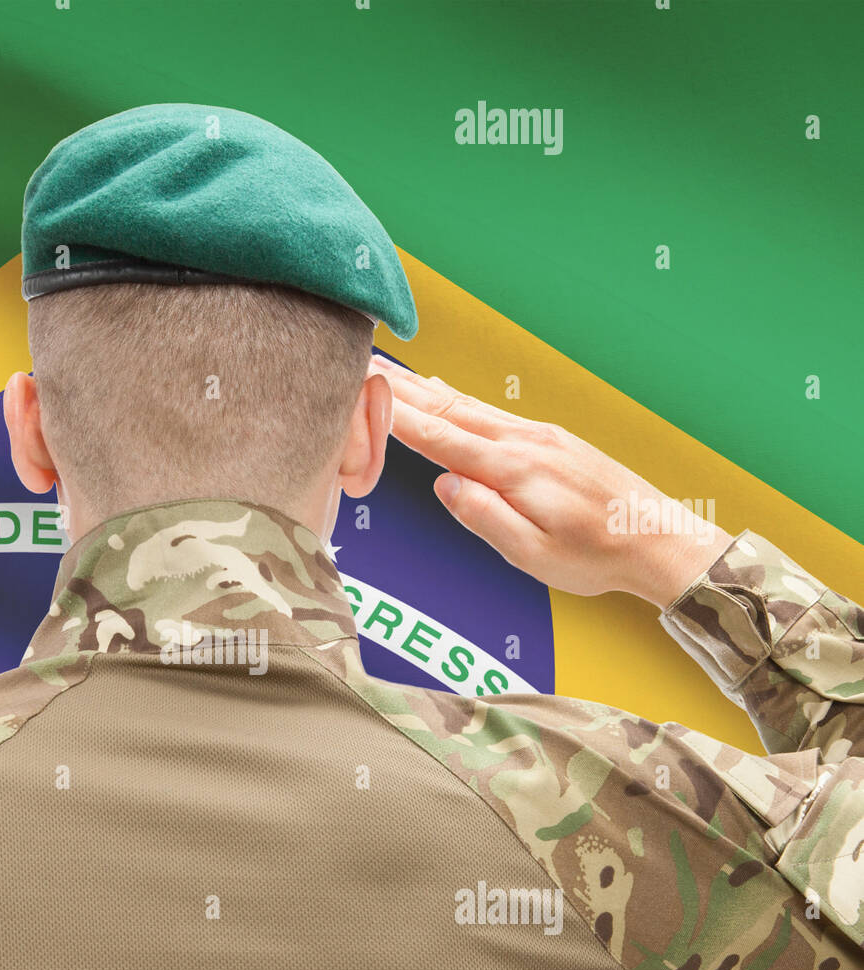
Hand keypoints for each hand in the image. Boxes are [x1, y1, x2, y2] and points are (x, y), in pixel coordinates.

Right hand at [369, 356, 734, 609]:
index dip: (396, 417)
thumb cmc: (595, 556)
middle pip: (448, 409)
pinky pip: (490, 411)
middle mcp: (524, 442)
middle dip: (401, 389)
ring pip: (468, 405)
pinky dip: (457, 397)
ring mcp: (539, 436)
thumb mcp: (532, 555)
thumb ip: (485, 518)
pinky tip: (443, 391)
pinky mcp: (551, 440)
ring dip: (424, 387)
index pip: (440, 439)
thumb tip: (445, 484)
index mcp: (513, 471)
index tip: (361, 395)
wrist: (657, 538)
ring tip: (388, 371)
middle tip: (361, 365)